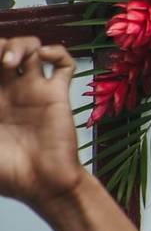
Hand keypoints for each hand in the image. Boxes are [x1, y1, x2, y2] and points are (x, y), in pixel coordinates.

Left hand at [0, 36, 86, 211]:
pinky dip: (58, 53)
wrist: (42, 185)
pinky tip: (45, 58)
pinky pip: (65, 64)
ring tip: (11, 62)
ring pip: (32, 48)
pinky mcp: (58, 94)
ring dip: (21, 46)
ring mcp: (34, 90)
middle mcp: (9, 91)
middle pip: (3, 49)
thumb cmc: (6, 174)